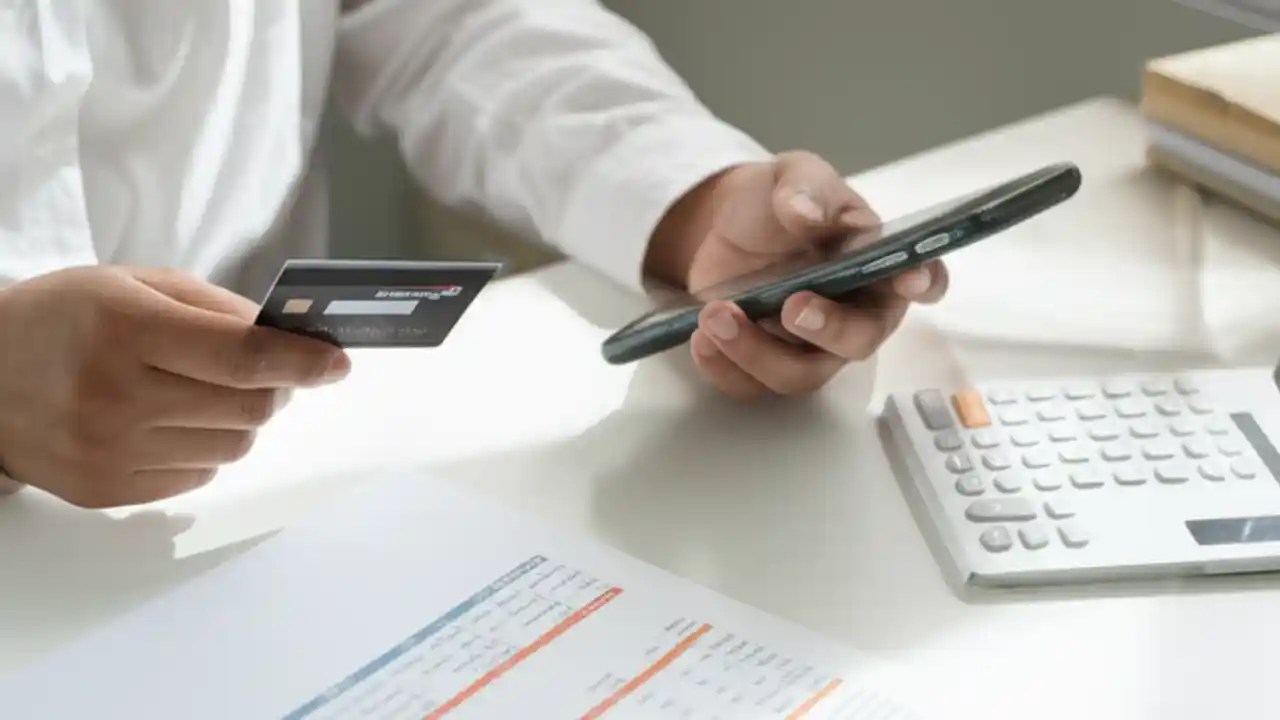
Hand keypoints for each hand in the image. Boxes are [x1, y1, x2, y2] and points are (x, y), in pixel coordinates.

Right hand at [0, 267, 349, 508]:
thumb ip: (215, 307)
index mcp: (126, 327)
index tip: (336, 362)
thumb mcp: (133, 284)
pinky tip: (172, 422)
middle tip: (270, 372)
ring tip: (206, 393)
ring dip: (241, 419)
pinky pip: (199, 474)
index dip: (303, 361)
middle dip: (278, 389)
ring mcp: (109, 450)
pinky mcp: (106, 491)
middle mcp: (116, 394)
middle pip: (250, 408)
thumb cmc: (63, 318)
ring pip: (234, 445)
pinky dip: (206, 447)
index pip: (244, 357)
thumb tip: (287, 337)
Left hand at [646, 152, 948, 398]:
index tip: (909, 282)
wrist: (726, 226)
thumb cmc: (780, 201)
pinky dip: (724, 368)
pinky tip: (700, 338)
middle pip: (859, 341)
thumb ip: (804, 189)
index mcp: (878, 263)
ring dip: (756, 352)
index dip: (923, 284)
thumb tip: (807, 214)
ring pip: (799, 374)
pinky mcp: (766, 362)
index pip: (922, 278)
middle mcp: (854, 312)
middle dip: (829, 329)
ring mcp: (809, 345)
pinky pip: (751, 385)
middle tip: (791, 306)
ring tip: (715, 315)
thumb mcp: (793, 176)